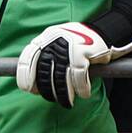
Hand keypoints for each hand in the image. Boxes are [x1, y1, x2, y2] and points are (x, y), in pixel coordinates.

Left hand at [16, 22, 131, 107]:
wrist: (105, 30)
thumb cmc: (80, 41)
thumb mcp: (58, 42)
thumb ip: (46, 55)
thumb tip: (36, 81)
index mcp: (44, 38)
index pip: (26, 59)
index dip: (25, 77)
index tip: (29, 90)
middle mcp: (53, 41)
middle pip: (43, 71)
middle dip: (45, 89)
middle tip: (49, 98)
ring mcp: (67, 47)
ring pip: (60, 77)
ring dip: (63, 94)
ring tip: (66, 102)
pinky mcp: (83, 53)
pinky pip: (79, 77)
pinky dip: (81, 88)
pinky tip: (84, 93)